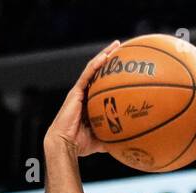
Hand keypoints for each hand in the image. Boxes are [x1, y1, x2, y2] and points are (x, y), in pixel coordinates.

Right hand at [45, 39, 121, 157]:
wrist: (65, 144)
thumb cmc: (80, 144)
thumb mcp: (102, 140)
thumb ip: (114, 138)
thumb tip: (130, 143)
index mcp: (91, 102)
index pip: (104, 84)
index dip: (113, 74)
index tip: (126, 67)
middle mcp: (85, 94)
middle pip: (99, 72)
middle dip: (110, 59)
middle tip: (122, 49)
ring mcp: (80, 91)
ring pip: (93, 68)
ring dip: (105, 55)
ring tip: (116, 45)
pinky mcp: (75, 91)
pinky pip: (87, 74)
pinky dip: (96, 64)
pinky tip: (106, 56)